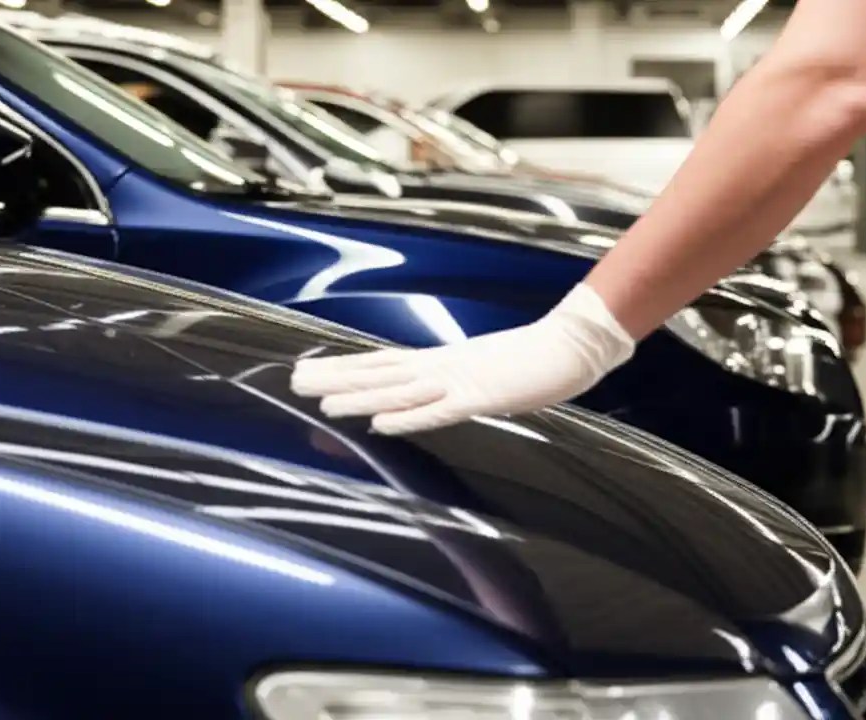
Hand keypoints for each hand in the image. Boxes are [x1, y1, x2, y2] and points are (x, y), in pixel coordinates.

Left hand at [291, 284, 635, 434]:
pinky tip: (381, 424)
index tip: (306, 371)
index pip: (381, 365)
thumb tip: (414, 398)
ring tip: (322, 402)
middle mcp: (442, 367)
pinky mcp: (483, 398)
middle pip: (380, 373)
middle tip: (294, 381)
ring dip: (360, 396)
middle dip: (336, 378)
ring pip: (400, 391)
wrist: (571, 346)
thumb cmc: (529, 362)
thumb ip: (447, 385)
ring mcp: (461, 381)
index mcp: (440, 361)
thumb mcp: (479, 374)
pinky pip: (441, 411)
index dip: (342, 368)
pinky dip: (410, 417)